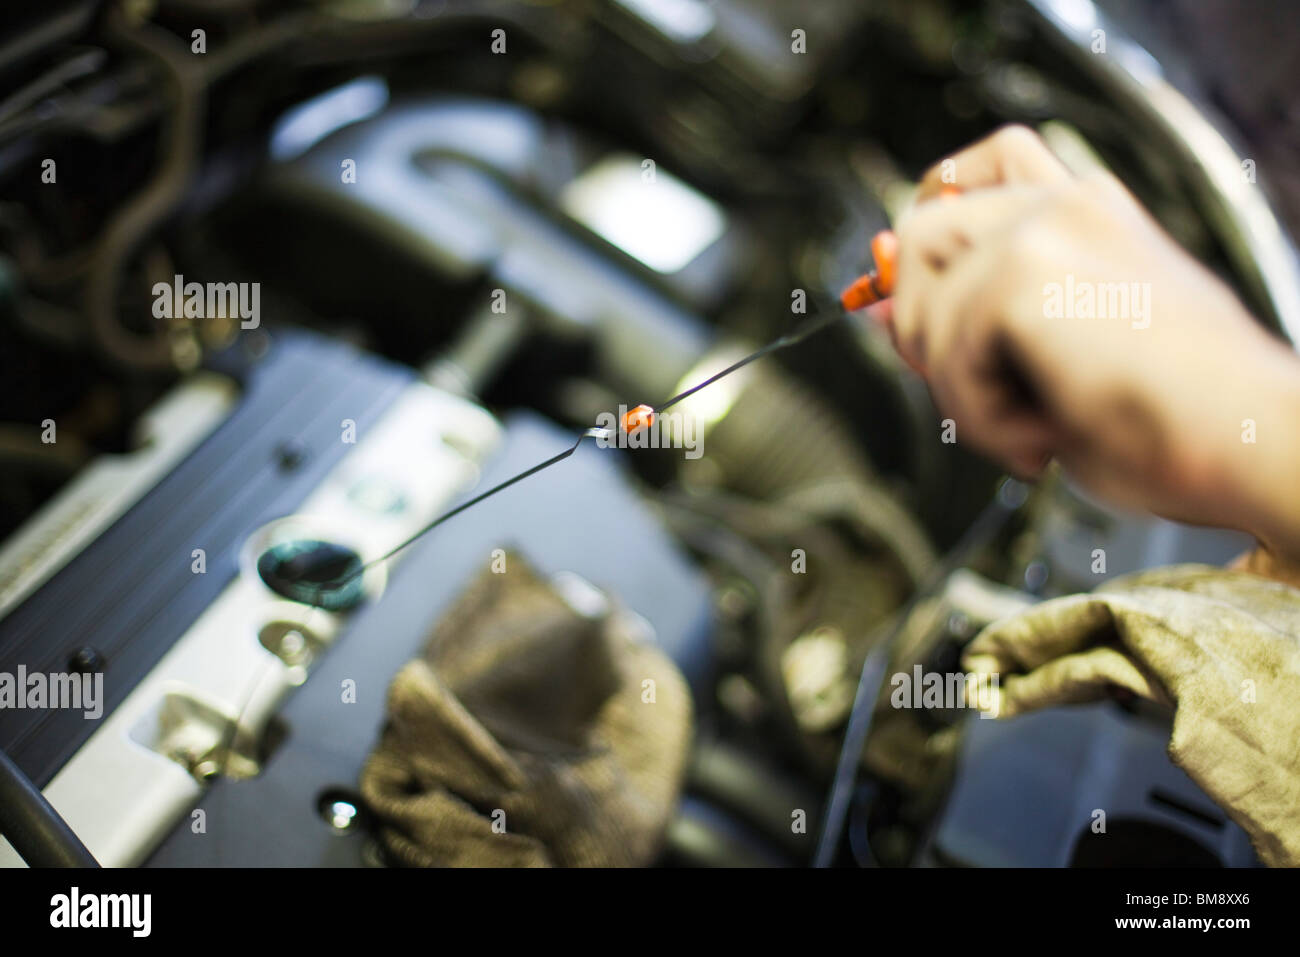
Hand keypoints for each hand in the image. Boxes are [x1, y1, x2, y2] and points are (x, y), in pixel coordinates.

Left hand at [877, 126, 1299, 556]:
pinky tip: (1040, 439)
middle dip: (920, 327)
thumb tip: (871, 308)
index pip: (967, 175)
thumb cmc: (1171, 419)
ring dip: (959, 394)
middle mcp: (1064, 205)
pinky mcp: (1025, 274)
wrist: (1252, 441)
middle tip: (981, 396)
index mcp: (1084, 214)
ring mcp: (1044, 230)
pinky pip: (946, 355)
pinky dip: (979, 418)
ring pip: (922, 308)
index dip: (923, 229)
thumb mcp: (1049, 363)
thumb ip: (964, 321)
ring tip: (1031, 433)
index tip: (921, 300)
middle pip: (920, 232)